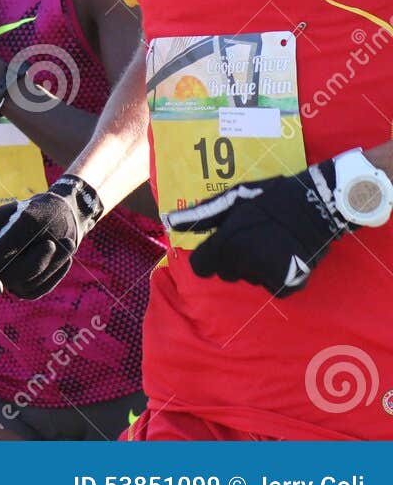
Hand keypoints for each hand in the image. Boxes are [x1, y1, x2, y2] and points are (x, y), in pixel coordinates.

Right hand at [0, 174, 102, 297]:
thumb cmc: (45, 212)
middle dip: (31, 264)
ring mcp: (6, 273)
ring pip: (22, 286)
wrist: (66, 217)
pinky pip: (36, 291)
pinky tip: (62, 255)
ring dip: (48, 266)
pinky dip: (54, 273)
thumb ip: (9, 241)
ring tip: (61, 244)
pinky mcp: (24, 285)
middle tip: (51, 244)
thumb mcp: (30, 220)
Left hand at [164, 158, 351, 296]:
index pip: (200, 267)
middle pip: (225, 272)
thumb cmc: (269, 198)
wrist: (316, 205)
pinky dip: (276, 277)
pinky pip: (271, 286)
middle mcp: (242, 262)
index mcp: (225, 243)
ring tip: (270, 243)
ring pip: (248, 279)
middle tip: (251, 238)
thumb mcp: (231, 200)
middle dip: (232, 259)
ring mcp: (266, 275)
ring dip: (254, 266)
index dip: (208, 256)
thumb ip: (200, 216)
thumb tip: (169, 222)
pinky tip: (284, 256)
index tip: (220, 244)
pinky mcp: (288, 284)